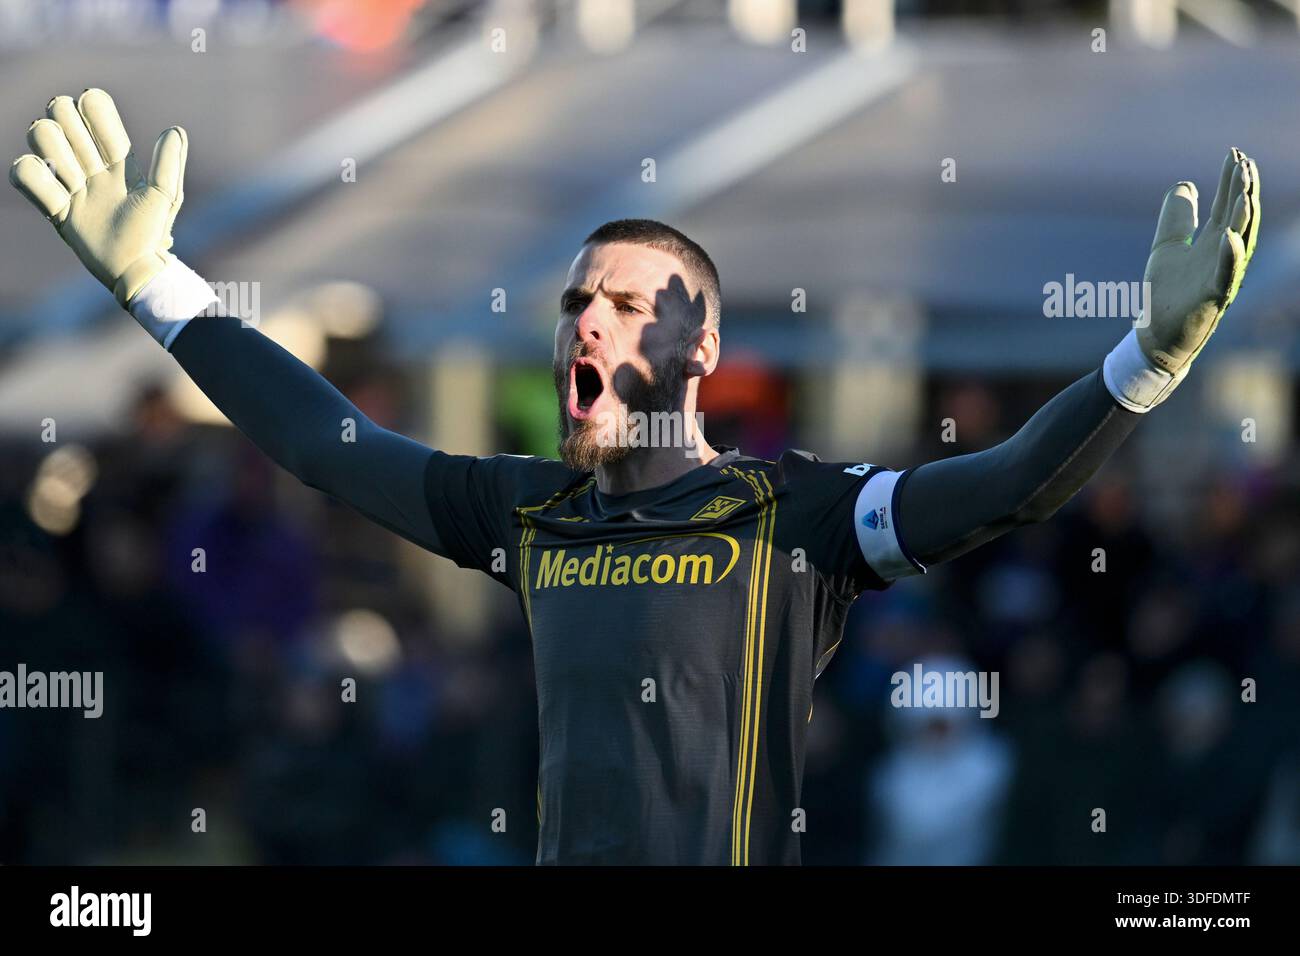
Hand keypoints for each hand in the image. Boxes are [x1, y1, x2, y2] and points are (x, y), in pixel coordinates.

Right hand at [9, 88, 188, 306]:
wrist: (133, 269)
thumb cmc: (152, 233)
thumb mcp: (165, 196)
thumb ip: (168, 163)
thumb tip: (174, 130)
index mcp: (117, 158)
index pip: (95, 110)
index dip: (92, 106)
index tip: (100, 124)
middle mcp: (90, 164)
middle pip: (61, 113)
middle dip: (67, 123)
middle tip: (85, 156)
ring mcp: (69, 182)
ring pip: (40, 133)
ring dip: (52, 148)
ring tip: (73, 179)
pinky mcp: (53, 206)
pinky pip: (23, 172)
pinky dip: (31, 174)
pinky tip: (57, 192)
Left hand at [1140, 148, 1259, 376]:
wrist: (1154, 335)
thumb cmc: (1165, 292)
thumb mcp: (1166, 245)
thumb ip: (1177, 216)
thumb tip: (1186, 183)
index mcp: (1214, 242)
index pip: (1226, 204)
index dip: (1231, 180)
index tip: (1234, 153)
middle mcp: (1223, 256)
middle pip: (1238, 218)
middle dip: (1243, 190)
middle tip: (1244, 162)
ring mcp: (1220, 276)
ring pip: (1239, 242)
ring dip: (1242, 217)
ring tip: (1244, 191)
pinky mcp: (1212, 298)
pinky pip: (1224, 276)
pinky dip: (1229, 257)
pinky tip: (1228, 237)